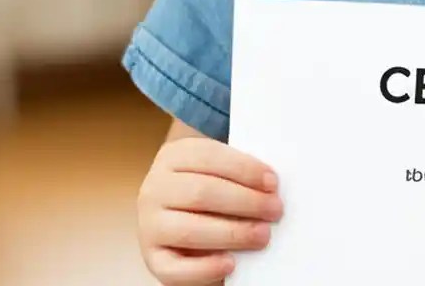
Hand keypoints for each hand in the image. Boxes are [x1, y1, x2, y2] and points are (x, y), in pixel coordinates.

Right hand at [137, 136, 283, 284]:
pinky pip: (175, 268)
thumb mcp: (218, 171)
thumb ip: (237, 175)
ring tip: (263, 235)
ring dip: (233, 233)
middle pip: (202, 193)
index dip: (244, 169)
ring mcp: (149, 224)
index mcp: (173, 157)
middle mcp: (155, 189)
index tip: (272, 183)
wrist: (177, 217)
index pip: (209, 156)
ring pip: (190, 230)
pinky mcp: (153, 257)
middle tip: (275, 210)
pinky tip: (231, 264)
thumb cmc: (209, 190)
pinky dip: (205, 268)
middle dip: (245, 202)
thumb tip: (271, 189)